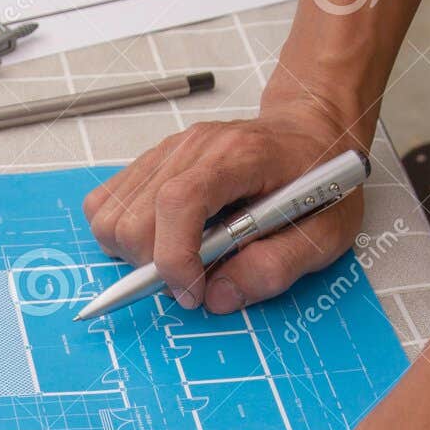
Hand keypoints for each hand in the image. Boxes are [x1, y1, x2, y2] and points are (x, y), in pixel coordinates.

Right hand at [82, 99, 366, 313]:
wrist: (310, 132)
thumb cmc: (319, 181)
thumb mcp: (326, 235)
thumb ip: (275, 268)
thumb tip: (216, 297)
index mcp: (240, 157)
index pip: (180, 202)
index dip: (175, 258)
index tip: (193, 292)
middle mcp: (193, 148)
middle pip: (133, 219)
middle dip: (154, 268)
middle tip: (194, 280)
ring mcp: (166, 152)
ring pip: (108, 216)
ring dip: (134, 255)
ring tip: (178, 259)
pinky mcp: (150, 162)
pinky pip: (104, 205)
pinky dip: (122, 236)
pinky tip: (161, 241)